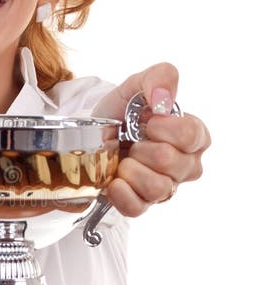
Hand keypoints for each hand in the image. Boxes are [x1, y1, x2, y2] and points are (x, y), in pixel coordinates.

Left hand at [92, 62, 210, 216]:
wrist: (91, 135)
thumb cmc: (121, 113)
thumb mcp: (137, 85)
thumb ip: (160, 77)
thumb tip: (164, 99)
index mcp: (193, 136)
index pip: (192, 136)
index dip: (163, 127)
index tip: (146, 121)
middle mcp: (186, 165)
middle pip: (170, 162)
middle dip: (142, 147)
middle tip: (132, 141)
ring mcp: (166, 188)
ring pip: (157, 187)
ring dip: (131, 168)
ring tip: (123, 159)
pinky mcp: (142, 204)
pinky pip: (137, 207)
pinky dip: (120, 192)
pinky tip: (113, 179)